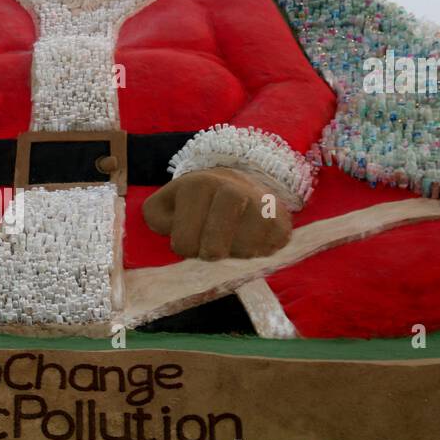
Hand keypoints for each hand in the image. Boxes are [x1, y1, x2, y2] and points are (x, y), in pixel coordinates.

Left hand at [143, 167, 291, 259]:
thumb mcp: (165, 205)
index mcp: (198, 186)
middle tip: (211, 239)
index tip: (190, 232)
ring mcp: (261, 203)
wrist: (237, 185)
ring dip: (233, 254)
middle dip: (209, 252)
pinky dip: (257, 252)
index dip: (185, 247)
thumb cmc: (194, 203)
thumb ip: (156, 218)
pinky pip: (268, 251)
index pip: (185, 243)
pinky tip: (250, 238)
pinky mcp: (283, 219)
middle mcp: (232, 190)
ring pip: (242, 253)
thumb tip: (169, 228)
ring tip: (231, 237)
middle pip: (213, 252)